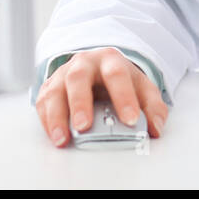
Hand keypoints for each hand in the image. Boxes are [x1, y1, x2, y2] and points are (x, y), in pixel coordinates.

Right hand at [35, 47, 169, 146]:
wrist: (99, 68)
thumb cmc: (120, 80)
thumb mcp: (142, 88)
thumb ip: (153, 107)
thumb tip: (155, 128)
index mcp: (110, 60)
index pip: (117, 75)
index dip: (124, 97)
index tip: (131, 119)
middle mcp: (84, 64)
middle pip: (78, 77)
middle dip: (80, 103)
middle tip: (84, 126)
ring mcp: (63, 75)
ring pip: (55, 91)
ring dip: (57, 116)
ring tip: (63, 138)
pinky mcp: (49, 88)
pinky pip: (43, 103)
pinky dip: (47, 121)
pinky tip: (55, 136)